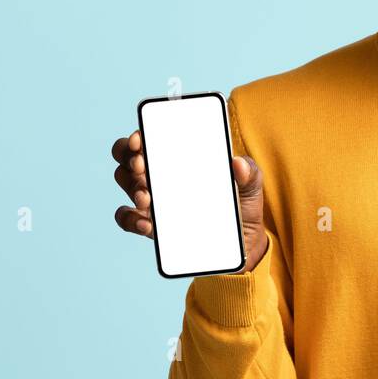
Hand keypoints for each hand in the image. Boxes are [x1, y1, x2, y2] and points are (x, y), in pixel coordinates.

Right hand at [111, 129, 269, 272]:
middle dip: (129, 157)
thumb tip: (238, 163)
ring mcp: (153, 199)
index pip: (152, 138)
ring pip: (126, 183)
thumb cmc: (242, 206)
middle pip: (129, 157)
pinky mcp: (152, 225)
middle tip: (142, 166)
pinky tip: (147, 224)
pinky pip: (127, 218)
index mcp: (181, 157)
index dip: (140, 134)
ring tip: (146, 198)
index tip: (142, 139)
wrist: (242, 244)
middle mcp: (162, 174)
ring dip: (131, 187)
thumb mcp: (251, 187)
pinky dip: (130, 219)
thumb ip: (250, 173)